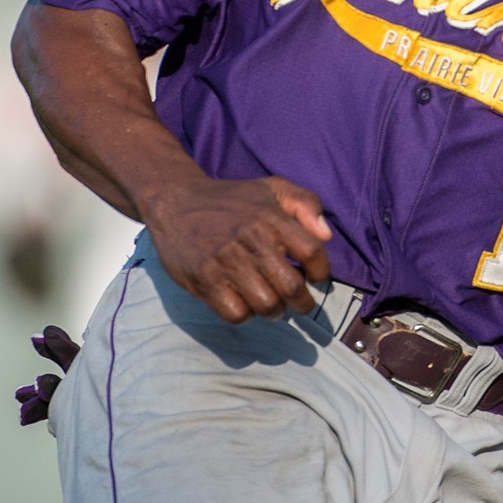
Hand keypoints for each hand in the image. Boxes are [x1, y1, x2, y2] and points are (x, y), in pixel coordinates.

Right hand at [145, 173, 332, 322]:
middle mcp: (251, 239)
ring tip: (272, 303)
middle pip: (292, 287)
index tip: (315, 277)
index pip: (313, 252)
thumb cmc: (232, 199)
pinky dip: (245, 314)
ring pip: (267, 305)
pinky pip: (236, 313)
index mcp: (272, 217)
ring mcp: (225, 262)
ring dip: (275, 311)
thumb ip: (306, 204)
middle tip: (298, 302)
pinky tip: (244, 302)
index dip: (321, 271)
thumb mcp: (273, 188)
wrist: (176, 201)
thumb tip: (327, 235)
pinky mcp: (204, 279)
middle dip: (302, 302)